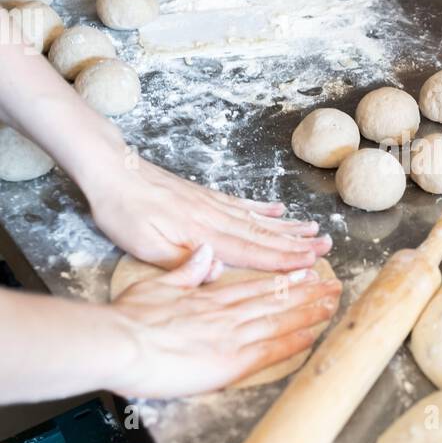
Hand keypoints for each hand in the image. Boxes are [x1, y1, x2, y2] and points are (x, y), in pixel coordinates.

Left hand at [87, 155, 332, 272]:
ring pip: (258, 219)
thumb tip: (219, 270)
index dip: (284, 260)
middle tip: (328, 248)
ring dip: (288, 227)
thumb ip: (183, 261)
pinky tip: (277, 210)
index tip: (312, 265)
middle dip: (298, 244)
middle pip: (264, 235)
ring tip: (315, 230)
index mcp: (204, 234)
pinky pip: (240, 203)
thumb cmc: (124, 213)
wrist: (112, 171)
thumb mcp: (145, 246)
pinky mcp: (203, 195)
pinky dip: (262, 208)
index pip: (252, 251)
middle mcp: (215, 218)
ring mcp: (212, 204)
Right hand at [112, 246, 342, 397]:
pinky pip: (270, 350)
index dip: (282, 281)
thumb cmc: (129, 320)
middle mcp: (225, 313)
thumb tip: (205, 254)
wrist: (120, 344)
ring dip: (308, 312)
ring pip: (279, 320)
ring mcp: (231, 336)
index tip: (304, 274)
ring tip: (332, 304)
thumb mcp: (156, 286)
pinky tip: (313, 335)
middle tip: (333, 286)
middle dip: (307, 293)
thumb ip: (185, 272)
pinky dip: (293, 341)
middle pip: (274, 300)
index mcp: (208, 298)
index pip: (254, 287)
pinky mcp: (231, 361)